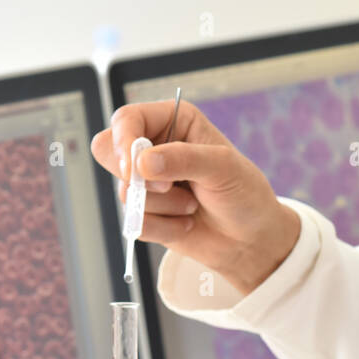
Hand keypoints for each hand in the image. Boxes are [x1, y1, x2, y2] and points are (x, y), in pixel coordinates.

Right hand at [91, 99, 300, 294]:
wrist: (251, 240)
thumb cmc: (244, 194)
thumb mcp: (222, 168)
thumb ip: (183, 159)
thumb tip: (141, 164)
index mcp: (173, 121)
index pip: (126, 119)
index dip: (123, 141)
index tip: (132, 167)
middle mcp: (154, 148)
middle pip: (107, 151)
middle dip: (133, 176)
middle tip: (166, 187)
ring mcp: (147, 182)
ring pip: (124, 192)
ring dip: (163, 206)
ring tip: (193, 206)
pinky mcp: (146, 213)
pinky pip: (135, 222)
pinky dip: (164, 228)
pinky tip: (187, 223)